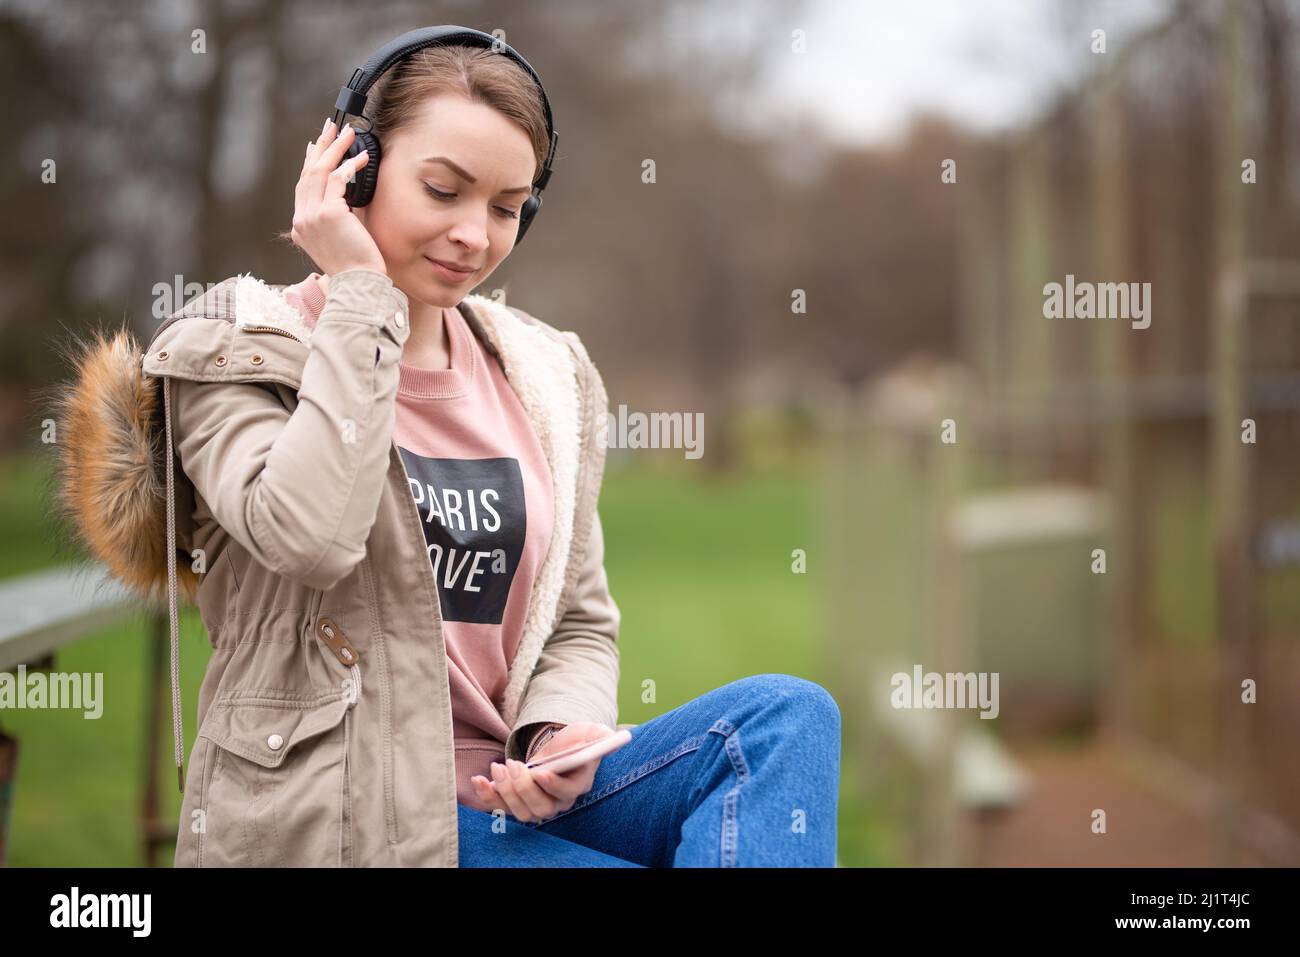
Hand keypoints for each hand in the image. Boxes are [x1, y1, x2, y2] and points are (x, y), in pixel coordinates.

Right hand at [290, 118, 386, 276]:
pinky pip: (339, 180)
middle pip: (308, 173)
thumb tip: (341, 204)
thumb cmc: (356, 267)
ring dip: (336, 149)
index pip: (302, 186)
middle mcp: (302, 219)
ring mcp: (312, 215)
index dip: (309, 163)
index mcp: (300, 227)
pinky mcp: (329, 213)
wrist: (358, 284)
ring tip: (349, 133)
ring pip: (321, 172)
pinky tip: (363, 158)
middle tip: (331, 127)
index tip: (316, 146)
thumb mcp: (336, 243)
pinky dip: (351, 166)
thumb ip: (332, 223)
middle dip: (321, 147)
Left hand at [470, 722, 614, 822]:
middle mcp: (560, 801)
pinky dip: (488, 796)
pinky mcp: (519, 802)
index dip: (553, 786)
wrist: (560, 749)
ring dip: (505, 792)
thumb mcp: (591, 732)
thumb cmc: (577, 740)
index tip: (540, 772)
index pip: (567, 793)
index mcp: (579, 784)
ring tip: (498, 767)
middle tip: (512, 765)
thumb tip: (603, 736)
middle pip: (542, 808)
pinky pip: (503, 807)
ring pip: (522, 812)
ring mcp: (539, 805)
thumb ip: (598, 735)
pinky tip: (478, 780)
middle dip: (523, 787)